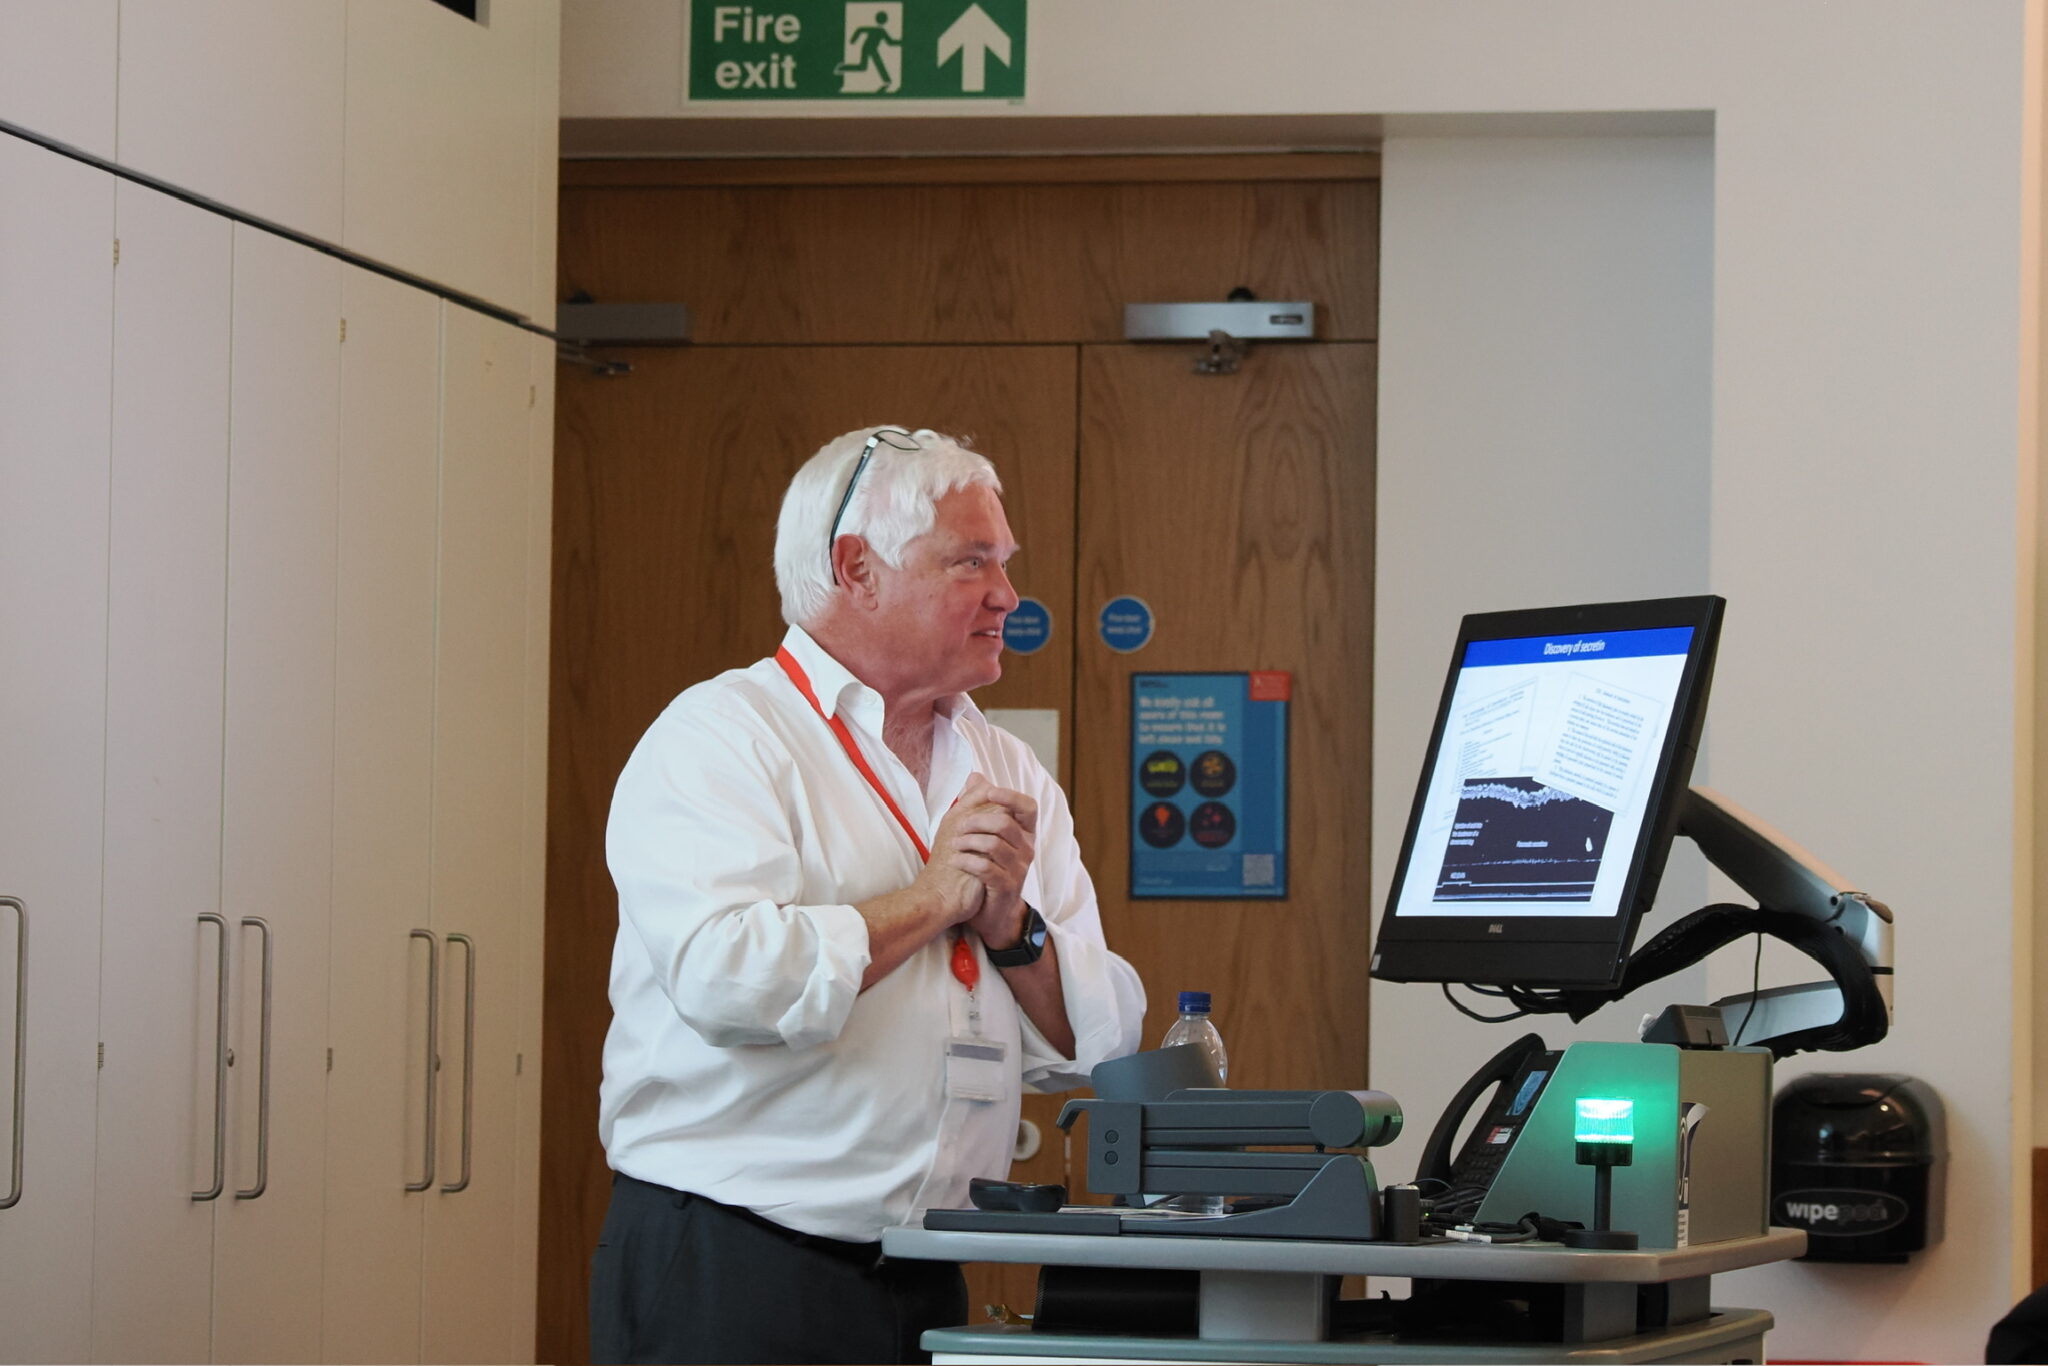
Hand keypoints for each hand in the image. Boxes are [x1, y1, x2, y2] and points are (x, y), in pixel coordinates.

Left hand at [943, 774, 1036, 945]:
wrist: (991, 912)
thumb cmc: (986, 869)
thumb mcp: (984, 835)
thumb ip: (980, 805)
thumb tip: (976, 776)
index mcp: (1024, 833)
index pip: (1028, 807)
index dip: (1011, 796)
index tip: (989, 793)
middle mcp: (1027, 849)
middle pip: (1006, 823)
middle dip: (977, 820)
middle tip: (958, 824)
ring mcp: (1019, 869)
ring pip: (994, 845)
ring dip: (968, 841)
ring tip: (953, 844)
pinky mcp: (1007, 887)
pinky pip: (986, 868)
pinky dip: (967, 861)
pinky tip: (956, 860)